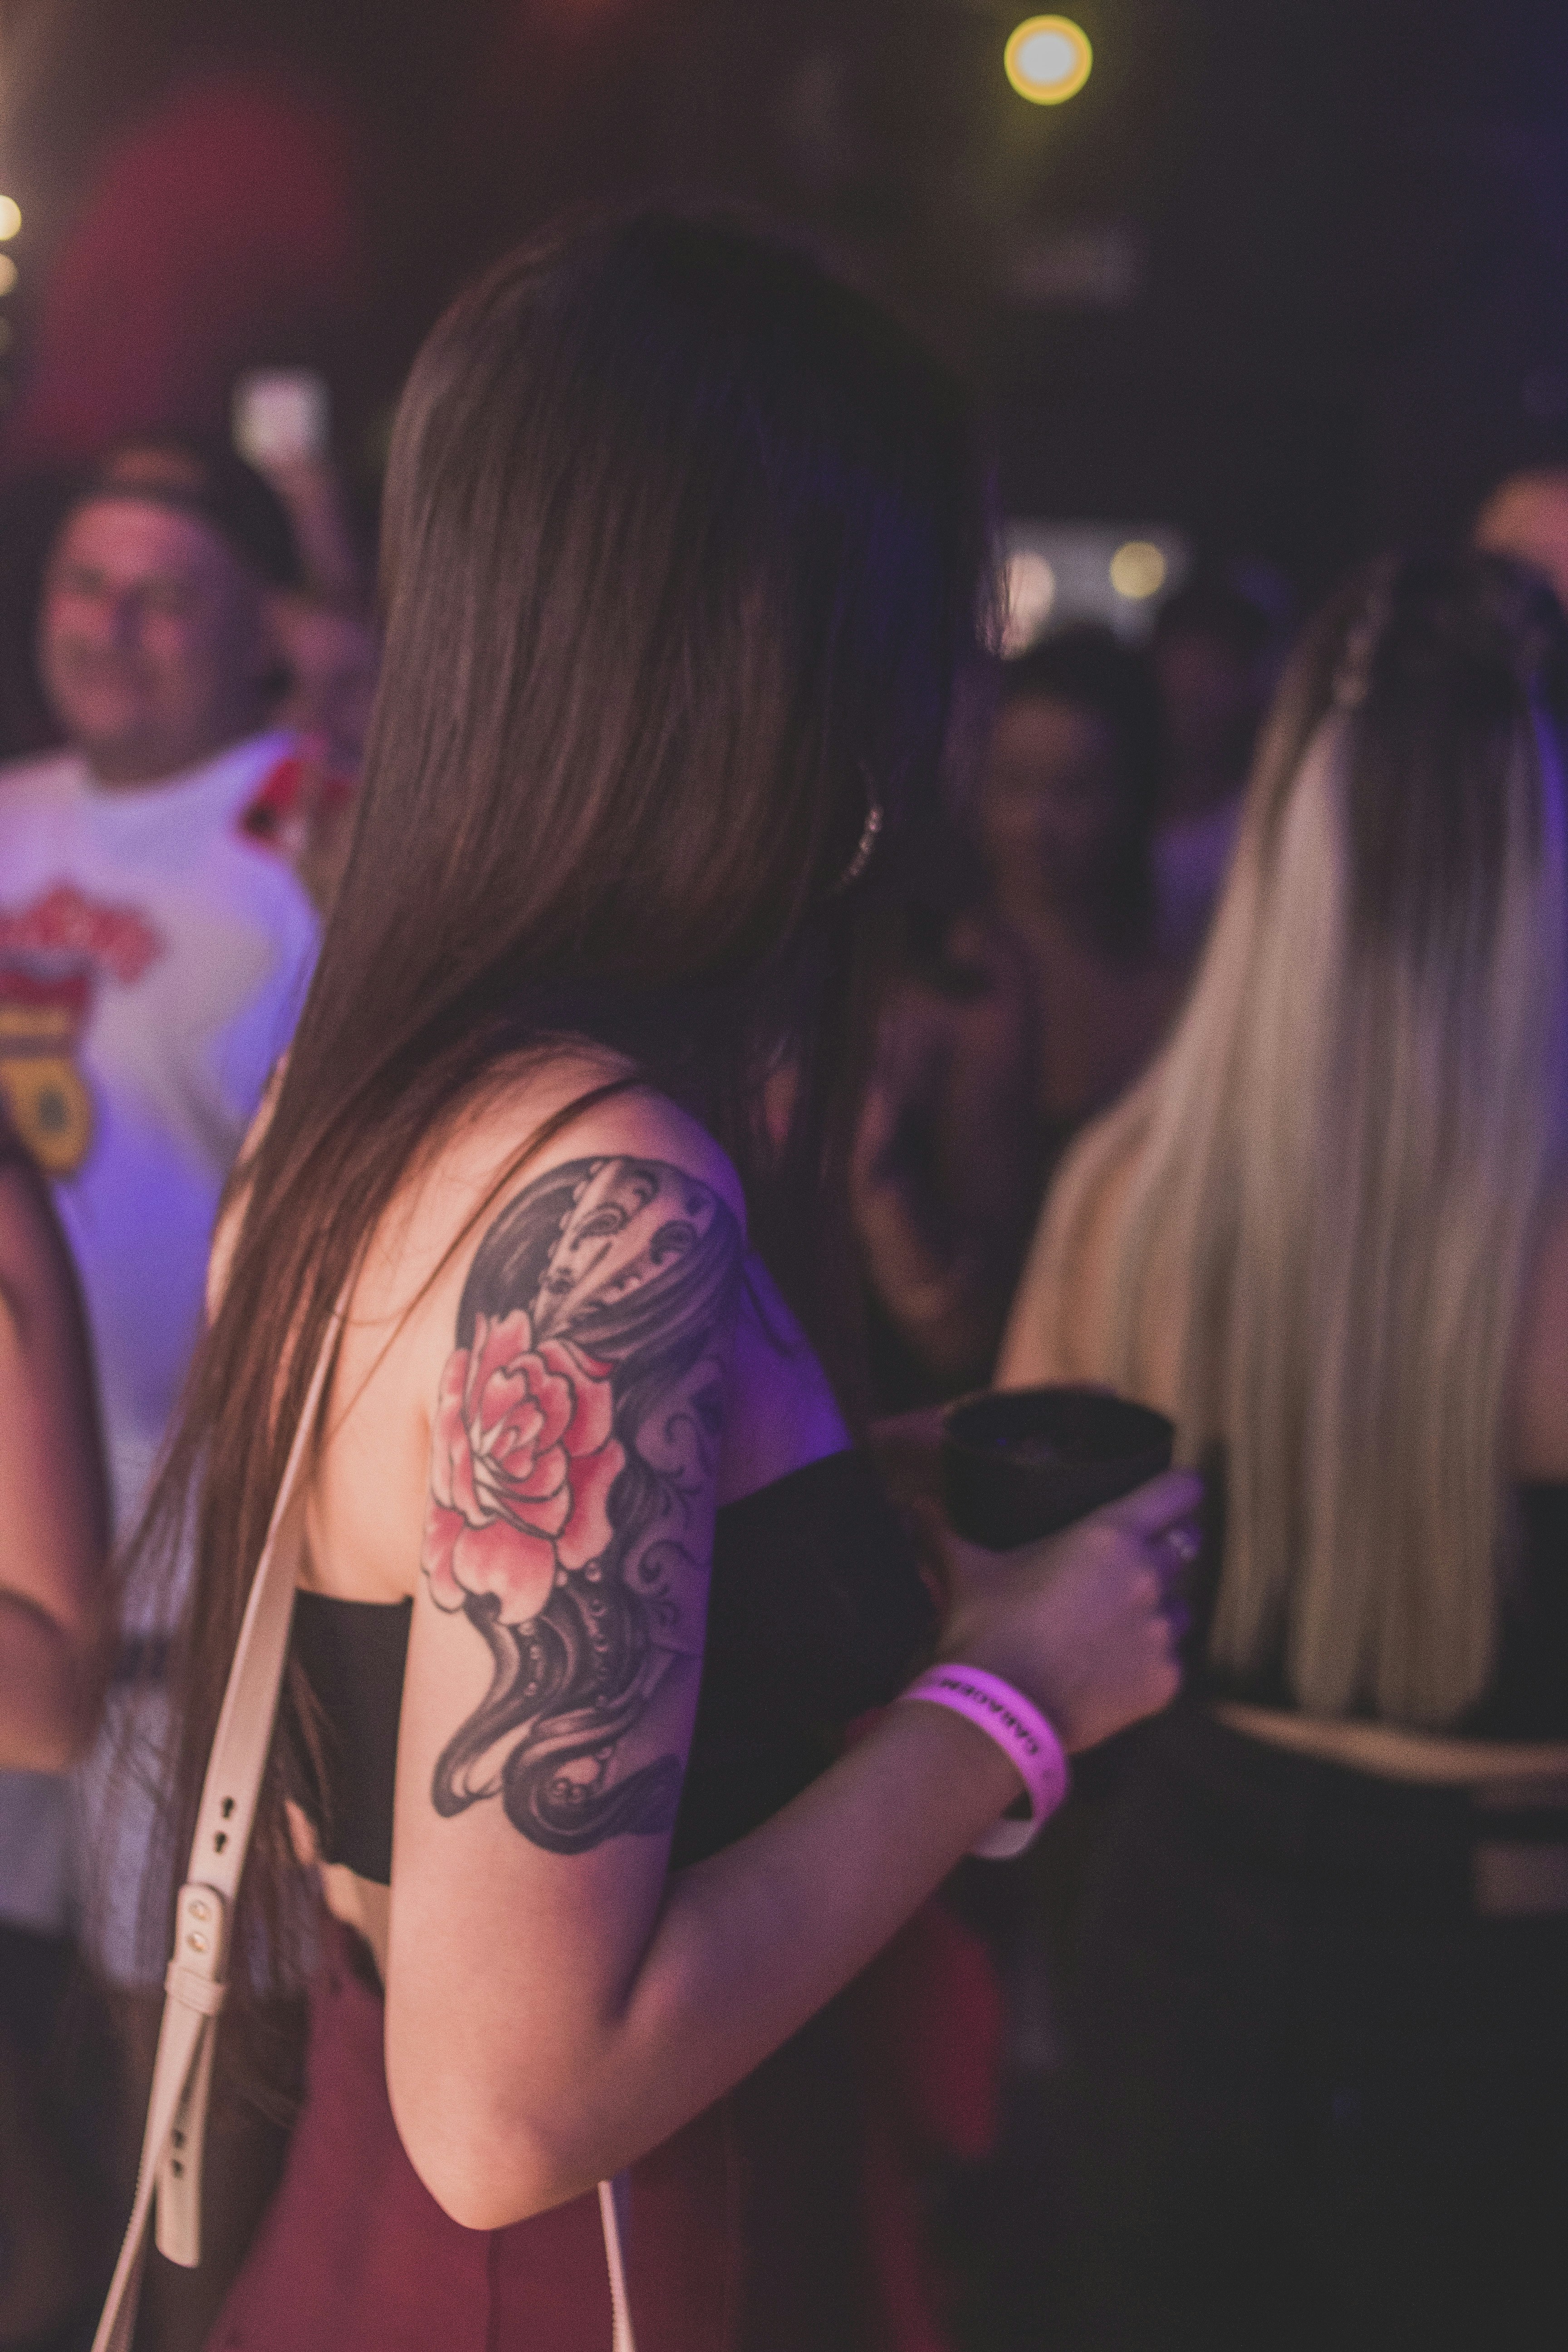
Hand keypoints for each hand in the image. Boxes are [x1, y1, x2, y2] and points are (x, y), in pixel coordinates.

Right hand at [933, 1468, 1201, 1751]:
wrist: (998, 1713)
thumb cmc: (985, 1629)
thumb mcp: (967, 1570)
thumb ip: (945, 1531)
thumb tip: (915, 1507)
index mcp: (1111, 1536)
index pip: (1178, 1491)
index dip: (1180, 1488)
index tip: (1174, 1492)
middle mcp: (1148, 1578)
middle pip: (1185, 1546)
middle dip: (1165, 1550)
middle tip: (1134, 1563)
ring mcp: (1162, 1633)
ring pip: (1182, 1607)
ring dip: (1160, 1609)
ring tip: (1118, 1623)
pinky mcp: (1165, 1681)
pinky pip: (1171, 1660)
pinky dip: (1150, 1662)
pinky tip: (1112, 1669)